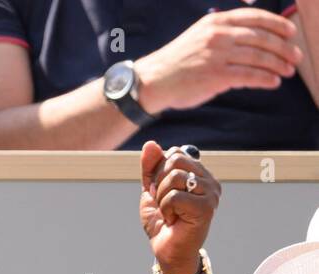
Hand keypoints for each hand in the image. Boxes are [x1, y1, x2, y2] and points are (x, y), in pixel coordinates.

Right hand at [134, 9, 301, 113]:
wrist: (153, 81)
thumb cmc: (177, 62)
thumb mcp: (200, 37)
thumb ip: (225, 35)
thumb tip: (254, 43)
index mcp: (216, 22)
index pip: (255, 17)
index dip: (277, 24)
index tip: (290, 33)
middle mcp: (219, 35)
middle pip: (262, 38)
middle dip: (284, 47)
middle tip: (295, 56)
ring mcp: (218, 55)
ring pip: (259, 56)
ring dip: (278, 64)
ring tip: (287, 71)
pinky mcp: (216, 75)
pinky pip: (249, 75)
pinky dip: (265, 78)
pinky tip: (273, 82)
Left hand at [139, 141, 220, 273]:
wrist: (166, 249)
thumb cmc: (162, 222)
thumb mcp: (150, 190)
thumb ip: (150, 168)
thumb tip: (151, 144)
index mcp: (199, 173)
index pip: (175, 153)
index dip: (158, 172)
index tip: (160, 192)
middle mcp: (209, 180)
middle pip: (175, 160)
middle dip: (159, 183)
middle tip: (164, 202)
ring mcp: (211, 193)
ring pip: (174, 177)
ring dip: (162, 198)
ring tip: (170, 212)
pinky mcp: (207, 207)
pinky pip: (175, 196)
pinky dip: (166, 209)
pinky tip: (174, 220)